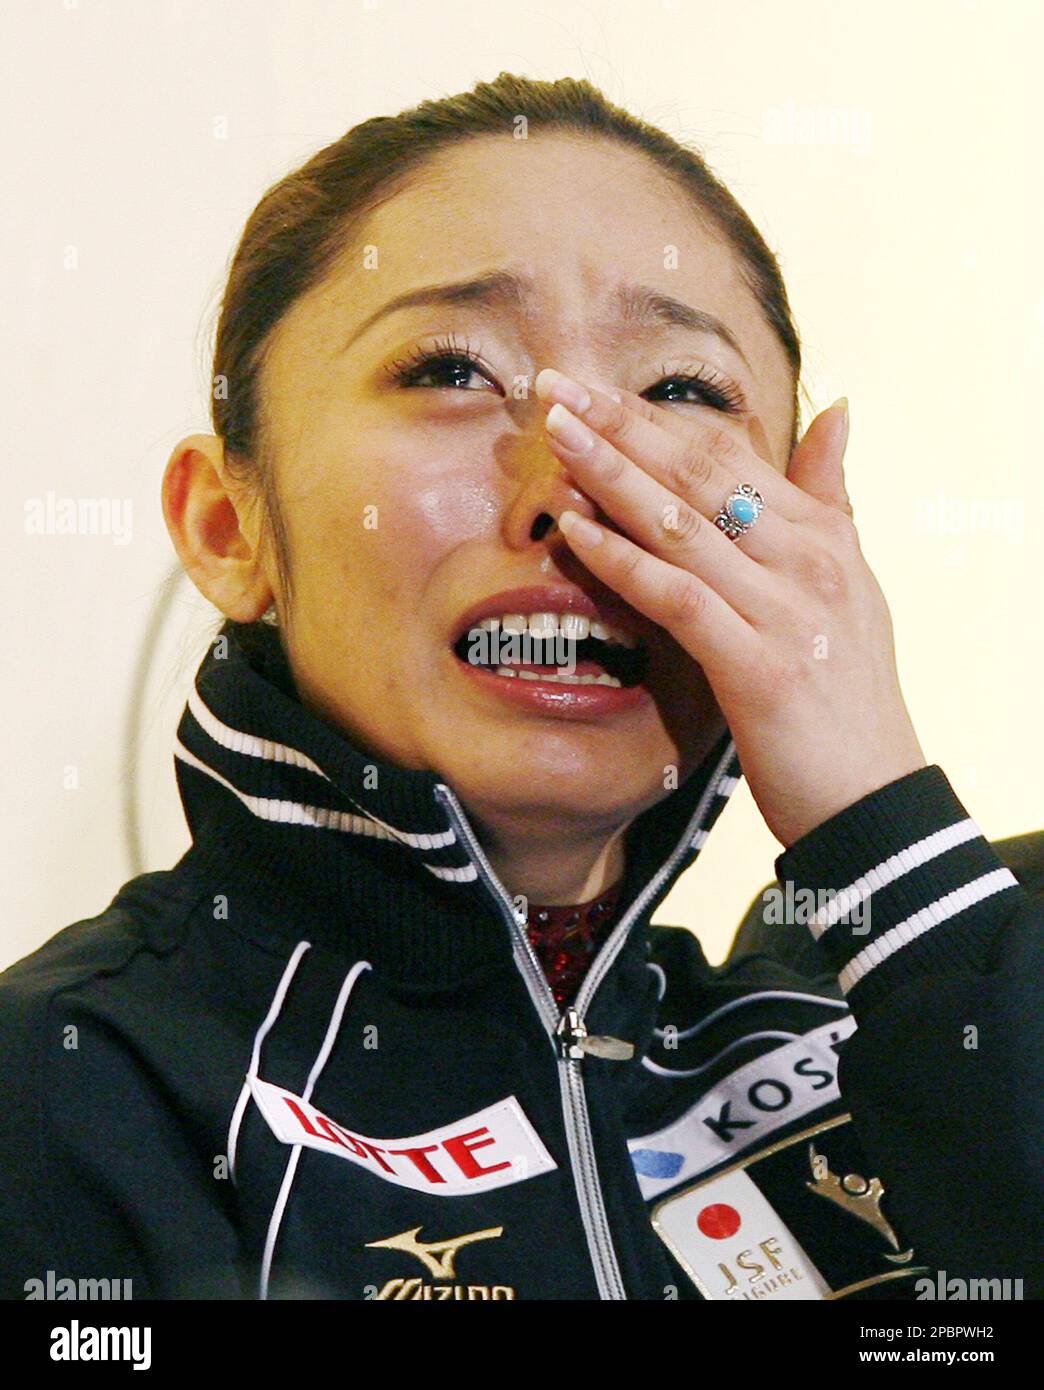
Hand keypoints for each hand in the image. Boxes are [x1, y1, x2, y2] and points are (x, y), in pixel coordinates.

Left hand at [533, 367, 926, 848]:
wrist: (874, 796)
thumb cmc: (848, 693)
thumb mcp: (850, 581)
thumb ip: (829, 496)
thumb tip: (839, 408)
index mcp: (823, 535)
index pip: (728, 453)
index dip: (654, 416)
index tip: (592, 389)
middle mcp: (807, 560)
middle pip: (700, 473)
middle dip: (622, 426)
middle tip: (554, 386)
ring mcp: (784, 611)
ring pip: (683, 524)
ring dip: (612, 475)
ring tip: (555, 436)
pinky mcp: (759, 667)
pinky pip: (678, 598)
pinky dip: (624, 560)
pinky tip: (575, 530)